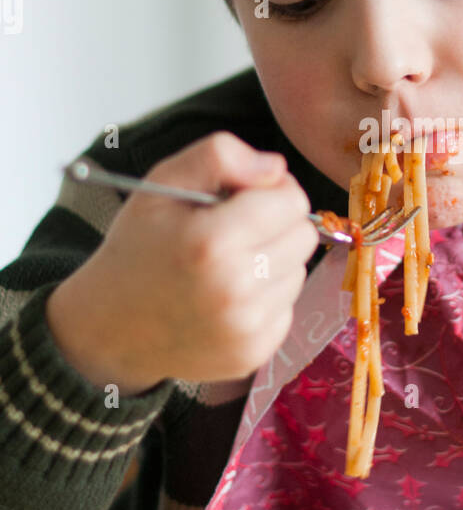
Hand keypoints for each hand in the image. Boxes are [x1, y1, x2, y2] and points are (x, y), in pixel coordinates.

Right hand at [46, 131, 319, 393]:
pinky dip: (265, 299)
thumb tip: (276, 168)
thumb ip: (219, 155)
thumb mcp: (162, 183)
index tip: (245, 198)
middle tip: (236, 232)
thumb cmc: (139, 247)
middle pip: (303, 237)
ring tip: (227, 266)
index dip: (272, 192)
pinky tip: (227, 298)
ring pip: (299, 272)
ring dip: (272, 263)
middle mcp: (234, 290)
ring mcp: (245, 328)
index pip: (293, 202)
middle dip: (277, 225)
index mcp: (211, 241)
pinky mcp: (252, 354)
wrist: (111, 326)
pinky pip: (287, 309)